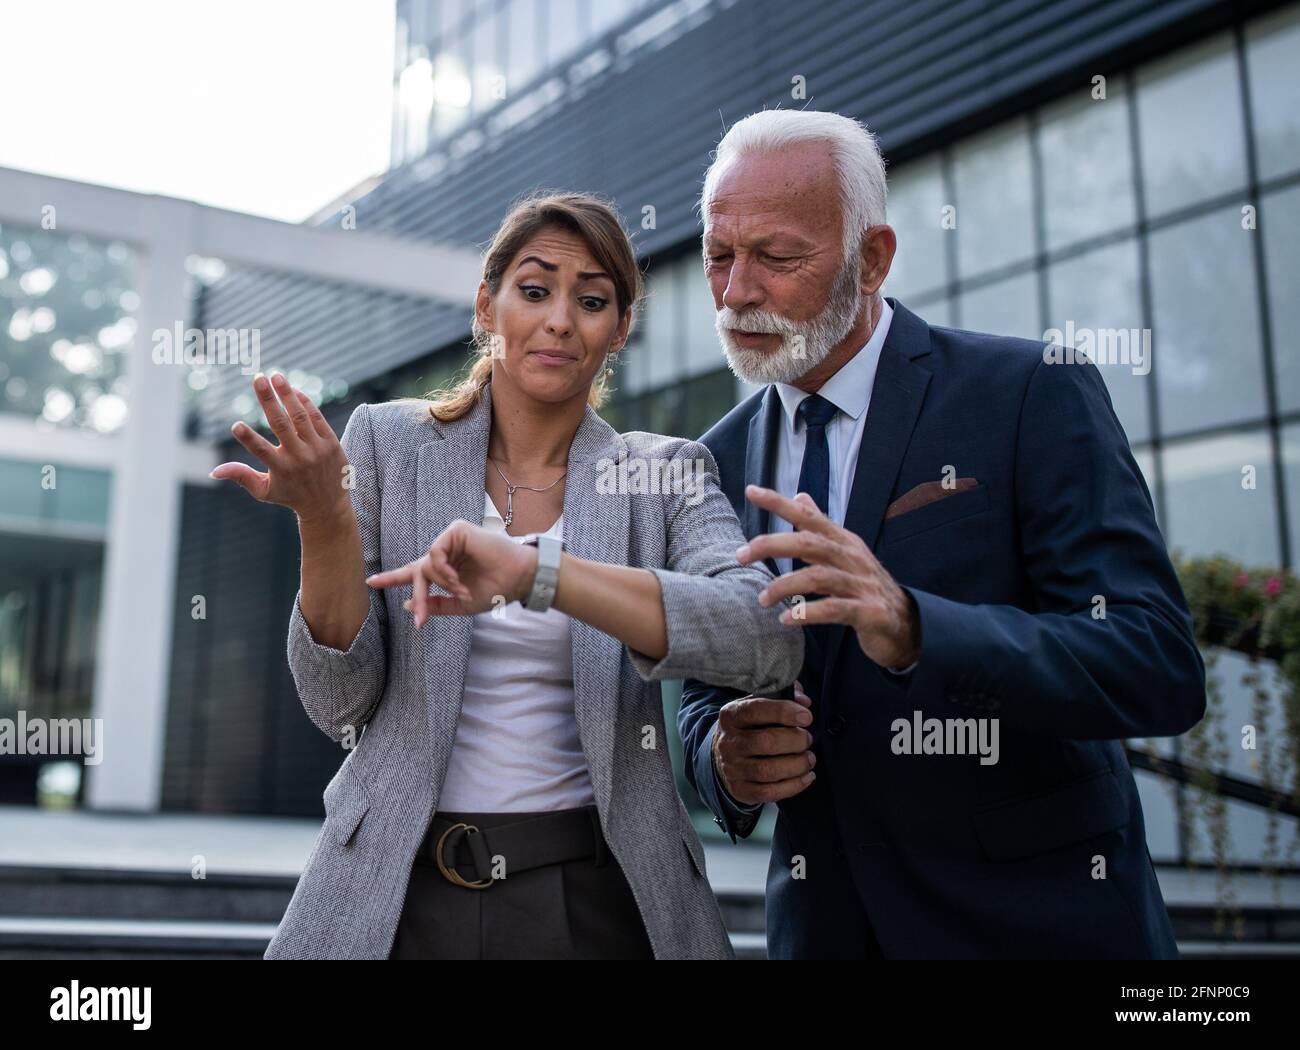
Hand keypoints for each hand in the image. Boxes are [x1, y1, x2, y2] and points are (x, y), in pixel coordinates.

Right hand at [209, 373, 352, 525]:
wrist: (329, 505)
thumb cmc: (291, 495)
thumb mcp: (264, 491)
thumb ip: (241, 476)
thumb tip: (213, 471)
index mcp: (280, 469)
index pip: (261, 451)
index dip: (248, 438)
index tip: (235, 425)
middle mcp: (299, 457)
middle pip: (281, 424)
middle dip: (268, 400)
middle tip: (257, 378)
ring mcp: (317, 449)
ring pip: (300, 417)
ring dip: (287, 394)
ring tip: (275, 376)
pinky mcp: (331, 443)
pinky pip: (316, 418)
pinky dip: (305, 403)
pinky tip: (293, 390)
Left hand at [364, 520, 538, 626]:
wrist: (517, 579)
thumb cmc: (495, 590)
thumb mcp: (461, 604)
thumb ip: (436, 605)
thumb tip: (408, 605)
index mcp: (446, 569)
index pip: (414, 573)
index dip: (393, 578)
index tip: (371, 582)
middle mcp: (446, 553)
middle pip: (417, 571)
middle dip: (419, 595)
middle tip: (422, 618)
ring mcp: (450, 540)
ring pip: (426, 564)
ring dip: (440, 583)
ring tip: (460, 591)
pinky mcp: (456, 530)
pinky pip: (434, 553)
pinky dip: (443, 570)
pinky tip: (457, 579)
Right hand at [713, 679, 816, 804]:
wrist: (724, 756)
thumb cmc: (751, 727)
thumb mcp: (760, 705)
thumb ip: (783, 696)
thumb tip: (804, 701)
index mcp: (731, 715)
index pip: (756, 710)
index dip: (784, 712)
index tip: (806, 717)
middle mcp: (728, 742)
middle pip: (765, 742)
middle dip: (795, 741)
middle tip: (808, 739)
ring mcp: (732, 768)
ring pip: (768, 770)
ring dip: (797, 765)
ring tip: (809, 758)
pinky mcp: (740, 790)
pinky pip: (768, 793)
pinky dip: (793, 786)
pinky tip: (807, 776)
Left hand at [738, 484, 920, 669]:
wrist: (905, 624)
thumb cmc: (866, 587)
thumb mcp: (845, 552)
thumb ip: (820, 527)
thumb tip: (800, 496)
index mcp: (844, 541)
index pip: (809, 516)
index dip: (780, 502)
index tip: (751, 491)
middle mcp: (853, 557)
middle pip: (809, 543)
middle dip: (771, 545)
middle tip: (740, 555)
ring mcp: (862, 584)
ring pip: (818, 577)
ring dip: (785, 586)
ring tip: (762, 599)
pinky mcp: (869, 611)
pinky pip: (834, 609)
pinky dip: (807, 614)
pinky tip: (787, 620)